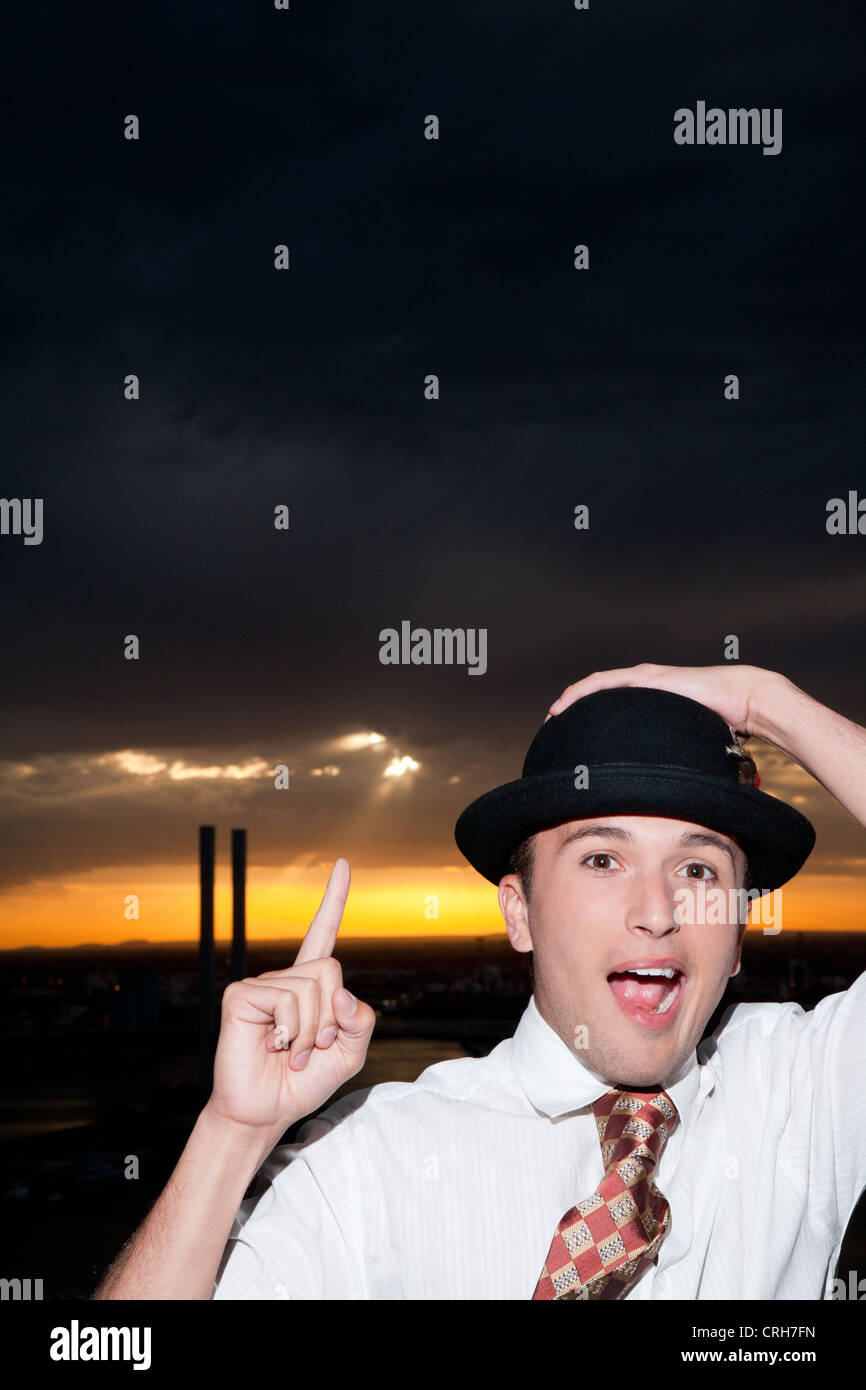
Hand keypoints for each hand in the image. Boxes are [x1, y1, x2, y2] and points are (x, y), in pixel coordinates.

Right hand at [205, 858, 375, 1134]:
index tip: (343, 863)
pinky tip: (273, 1046)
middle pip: (331, 971)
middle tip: (312, 1046)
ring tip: (290, 1051)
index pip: (323, 933)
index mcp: (310, 986)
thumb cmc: (302, 1082)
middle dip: (332, 1017)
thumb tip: (345, 995)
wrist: (265, 1112)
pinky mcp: (241, 996)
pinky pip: (287, 1002)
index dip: (335, 898)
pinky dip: (290, 1032)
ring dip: (311, 1033)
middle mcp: (285, 978)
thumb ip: (361, 1023)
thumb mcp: (349, 1054)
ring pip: (312, 990)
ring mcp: (261, 984)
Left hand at [546, 662, 775, 735]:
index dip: (585, 721)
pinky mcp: (646, 677)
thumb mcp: (685, 744)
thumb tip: (660, 791)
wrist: (741, 701)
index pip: (609, 710)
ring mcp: (642, 679)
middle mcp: (641, 687)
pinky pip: (605, 683)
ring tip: (551, 716)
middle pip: (595, 697)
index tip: (565, 740)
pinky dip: (582, 692)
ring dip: (570, 700)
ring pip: (595, 687)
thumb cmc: (720, 725)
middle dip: (570, 712)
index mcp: (648, 702)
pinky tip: (565, 704)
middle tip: (549, 732)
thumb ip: (671, 758)